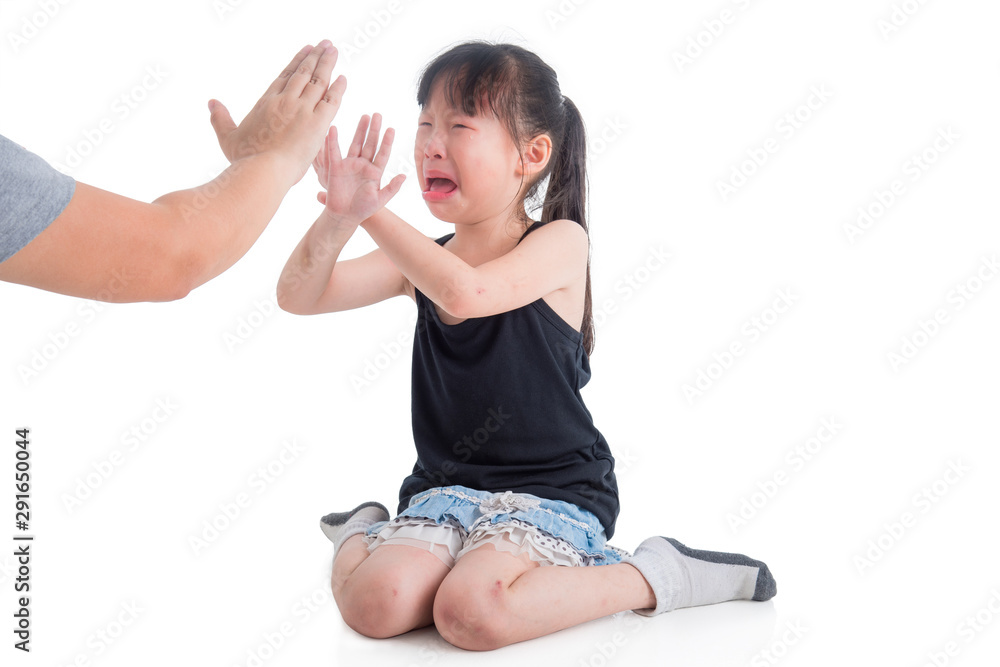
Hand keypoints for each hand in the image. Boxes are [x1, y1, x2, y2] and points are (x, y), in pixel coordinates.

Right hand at [208, 40, 346, 182]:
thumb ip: (220, 118)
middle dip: (315, 57)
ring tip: (333, 50)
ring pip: (318, 81)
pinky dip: (338, 88)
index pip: (286, 77)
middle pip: (303, 73)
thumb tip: (211, 103)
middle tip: (325, 45)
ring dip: (327, 64)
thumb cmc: (245, 160)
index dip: (297, 62)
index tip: (306, 50)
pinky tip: (344, 77)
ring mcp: (302, 110)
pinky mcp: (317, 123)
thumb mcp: (228, 137)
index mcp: (267, 103)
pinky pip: (331, 100)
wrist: (262, 171)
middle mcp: (285, 101)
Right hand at [313, 113, 405, 223]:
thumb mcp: (380, 200)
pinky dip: (333, 141)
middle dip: (374, 130)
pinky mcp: (336, 168)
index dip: (387, 142)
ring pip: (356, 144)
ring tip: (365, 116)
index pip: (382, 153)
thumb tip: (404, 176)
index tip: (391, 129)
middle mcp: (363, 165)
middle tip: (378, 114)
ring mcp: (350, 165)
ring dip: (360, 130)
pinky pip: (334, 152)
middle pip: (370, 144)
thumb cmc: (363, 209)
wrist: (344, 216)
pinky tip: (333, 129)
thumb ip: (392, 188)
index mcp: (375, 172)